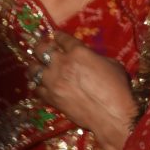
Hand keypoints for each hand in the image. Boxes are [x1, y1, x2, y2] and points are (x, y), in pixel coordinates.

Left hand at [33, 30, 137, 149]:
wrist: (110, 114)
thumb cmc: (116, 86)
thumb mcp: (109, 63)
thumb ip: (94, 58)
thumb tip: (90, 60)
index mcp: (78, 51)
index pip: (62, 38)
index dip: (57, 36)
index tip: (55, 36)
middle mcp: (62, 63)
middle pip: (41, 50)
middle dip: (41, 47)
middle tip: (42, 48)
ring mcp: (54, 82)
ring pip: (34, 69)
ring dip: (35, 66)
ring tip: (36, 66)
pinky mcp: (51, 99)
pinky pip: (37, 90)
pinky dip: (38, 86)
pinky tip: (40, 85)